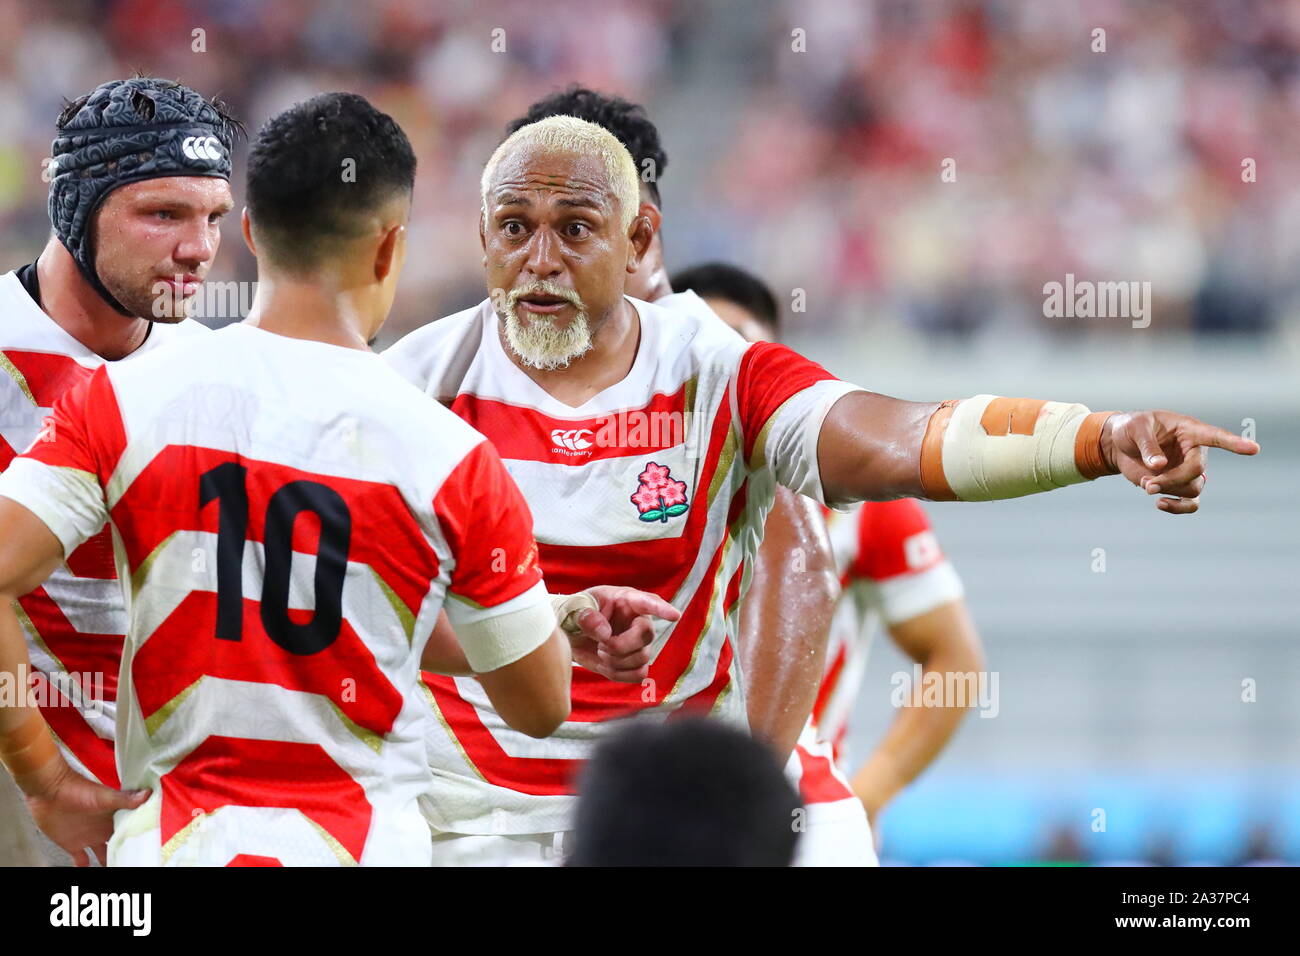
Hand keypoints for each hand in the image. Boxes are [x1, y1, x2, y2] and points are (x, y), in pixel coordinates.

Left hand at [24, 761, 149, 865]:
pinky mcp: (72, 844)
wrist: (50, 790)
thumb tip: (148, 793)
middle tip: (131, 864)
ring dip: (107, 863)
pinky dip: (84, 867)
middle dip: (124, 855)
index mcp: (115, 819)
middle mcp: (105, 829)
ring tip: (115, 868)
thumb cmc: (77, 789)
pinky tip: (88, 871)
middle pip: (119, 846)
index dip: (138, 843)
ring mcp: (89, 837)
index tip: (145, 852)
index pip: (131, 834)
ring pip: (103, 855)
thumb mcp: (104, 796)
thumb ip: (124, 798)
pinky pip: (81, 860)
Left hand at [566, 586, 680, 682]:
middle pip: (646, 636)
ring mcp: (639, 643)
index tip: (674, 615)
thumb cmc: (575, 613)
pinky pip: (638, 675)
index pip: (648, 602)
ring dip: (616, 661)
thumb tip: (606, 634)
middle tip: (600, 644)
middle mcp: (638, 620)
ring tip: (600, 651)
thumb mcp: (575, 608)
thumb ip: (587, 616)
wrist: (570, 633)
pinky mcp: (634, 662)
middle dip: (621, 646)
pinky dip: (619, 674)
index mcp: (626, 600)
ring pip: (642, 659)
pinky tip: (606, 665)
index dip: (662, 609)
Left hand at [1100, 411, 1258, 513]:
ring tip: (1145, 485)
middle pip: (1196, 470)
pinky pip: (1190, 503)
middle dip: (1172, 480)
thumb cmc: (1131, 429)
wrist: (1120, 444)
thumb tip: (1160, 466)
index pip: (1215, 436)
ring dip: (1167, 490)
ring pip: (1192, 488)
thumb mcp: (1135, 428)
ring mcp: (1188, 470)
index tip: (1254, 449)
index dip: (1234, 443)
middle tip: (1148, 485)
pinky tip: (1160, 504)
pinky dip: (1177, 507)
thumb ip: (1148, 445)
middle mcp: (1194, 451)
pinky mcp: (1178, 485)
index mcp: (1189, 430)